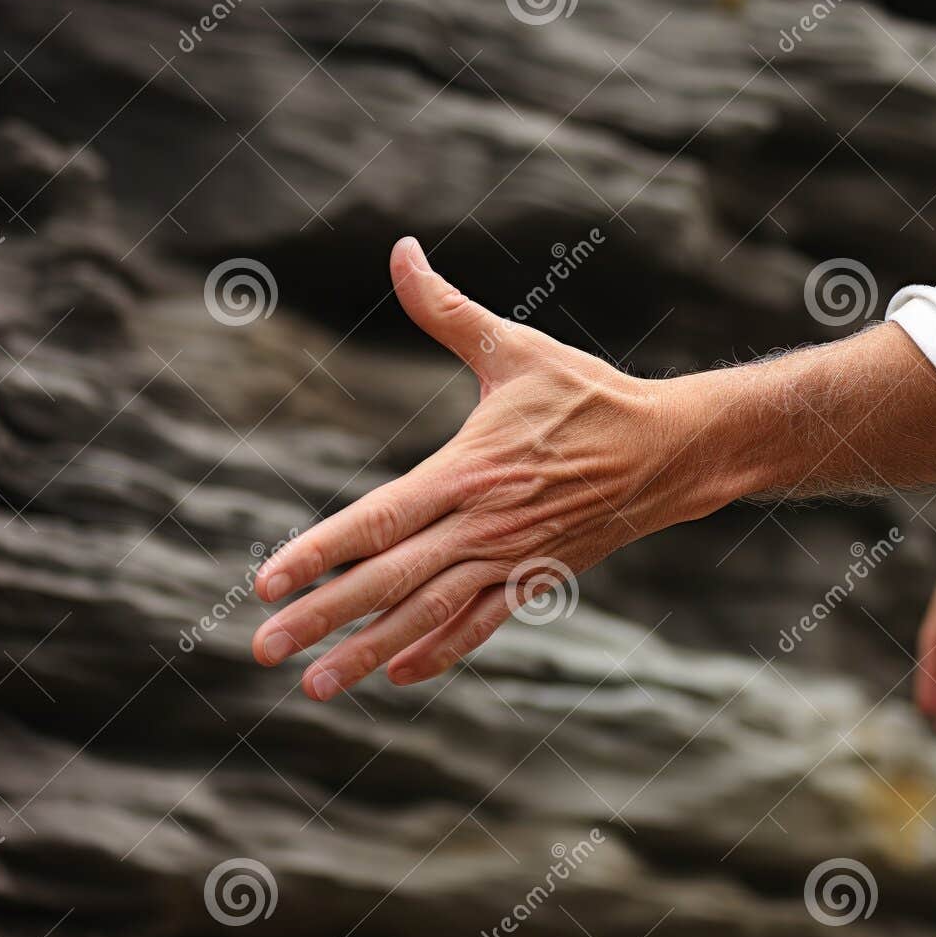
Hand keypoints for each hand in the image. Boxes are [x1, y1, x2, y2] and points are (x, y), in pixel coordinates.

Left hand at [251, 236, 935, 702]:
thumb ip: (447, 310)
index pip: (378, 519)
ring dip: (370, 651)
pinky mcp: (536, 577)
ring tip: (318, 686)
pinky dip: (439, 651)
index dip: (319, 553)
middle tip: (265, 650)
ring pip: (429, 615)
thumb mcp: (516, 349)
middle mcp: (484, 526)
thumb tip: (400, 251)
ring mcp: (511, 559)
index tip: (267, 581)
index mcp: (469, 472)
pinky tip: (398, 674)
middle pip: (389, 581)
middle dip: (323, 618)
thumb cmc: (588, 394)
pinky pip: (480, 625)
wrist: (671, 450)